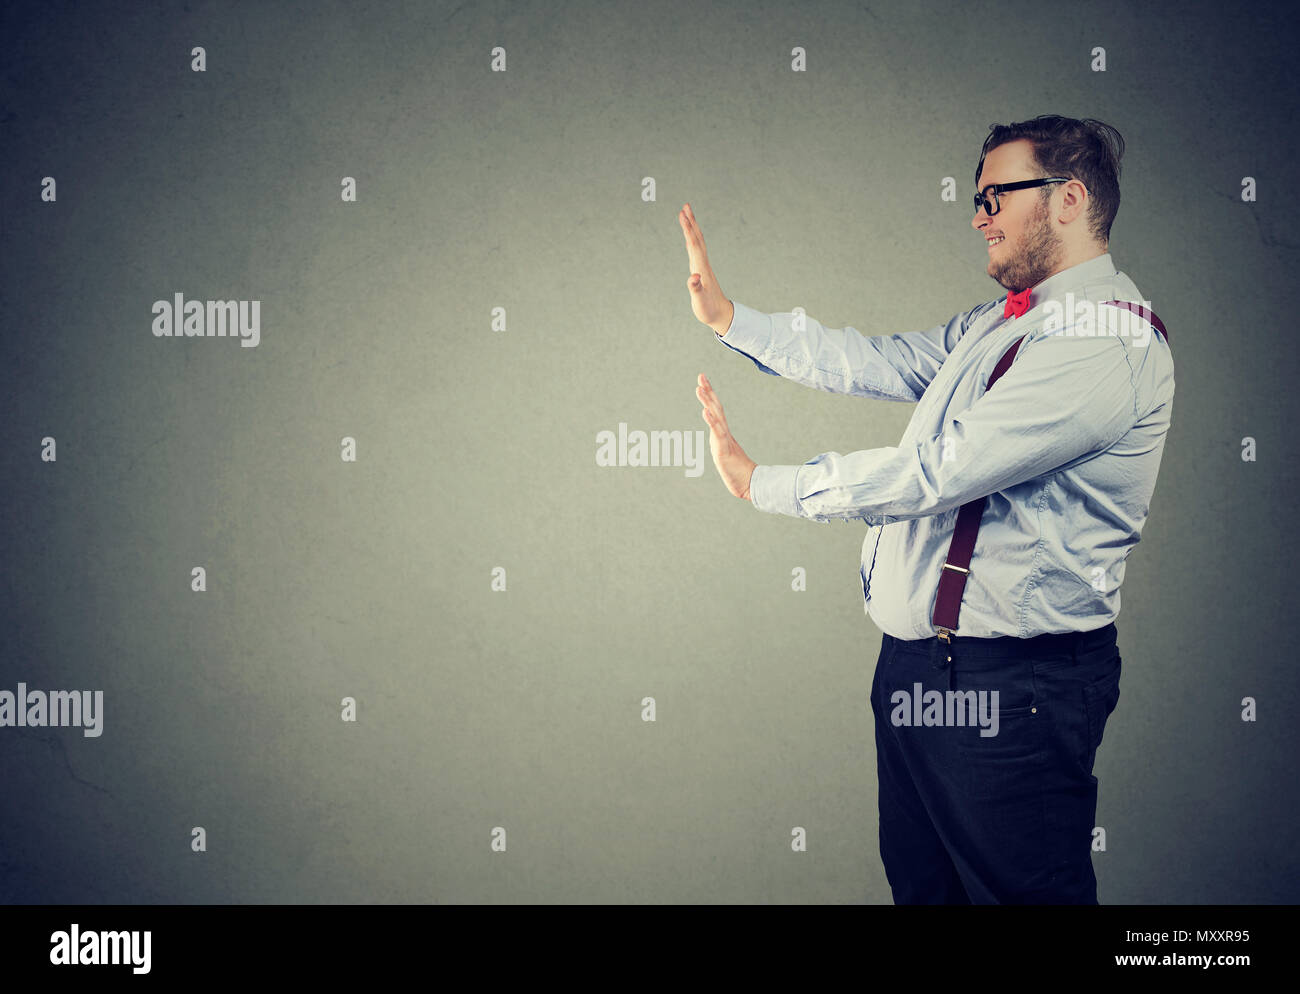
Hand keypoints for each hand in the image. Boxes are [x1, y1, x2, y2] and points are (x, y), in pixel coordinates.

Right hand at [679, 203, 734, 335]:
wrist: (721, 315)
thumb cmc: (709, 310)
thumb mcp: (700, 302)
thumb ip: (696, 289)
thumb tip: (694, 277)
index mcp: (701, 269)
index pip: (693, 245)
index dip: (688, 230)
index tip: (683, 215)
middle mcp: (703, 264)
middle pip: (697, 239)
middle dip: (691, 222)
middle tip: (686, 206)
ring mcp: (703, 266)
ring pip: (698, 242)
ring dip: (692, 228)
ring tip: (687, 215)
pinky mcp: (702, 270)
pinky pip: (697, 249)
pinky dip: (692, 239)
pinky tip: (690, 236)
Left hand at [696, 373, 756, 500]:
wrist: (747, 484)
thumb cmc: (736, 470)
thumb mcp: (723, 453)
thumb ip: (721, 444)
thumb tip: (718, 440)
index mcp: (722, 432)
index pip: (715, 409)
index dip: (709, 394)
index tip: (702, 381)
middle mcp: (724, 432)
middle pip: (716, 407)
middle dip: (708, 391)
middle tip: (701, 376)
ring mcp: (724, 439)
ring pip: (715, 416)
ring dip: (707, 402)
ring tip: (699, 388)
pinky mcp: (724, 448)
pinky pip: (717, 432)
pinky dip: (711, 421)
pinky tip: (705, 410)